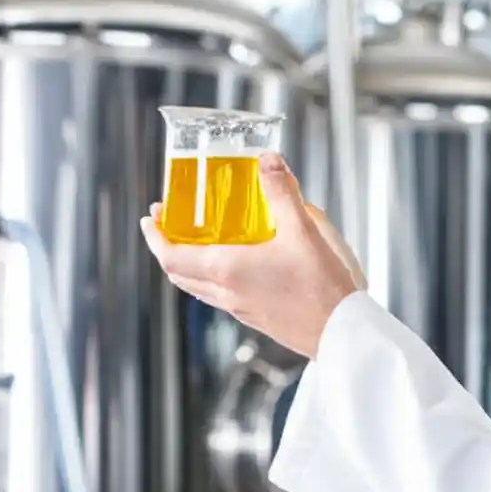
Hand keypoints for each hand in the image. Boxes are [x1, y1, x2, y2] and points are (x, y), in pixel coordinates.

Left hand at [140, 152, 364, 358]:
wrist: (340, 331)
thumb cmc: (321, 286)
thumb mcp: (303, 230)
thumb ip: (281, 192)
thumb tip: (267, 160)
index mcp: (227, 269)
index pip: (171, 256)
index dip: (155, 237)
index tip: (150, 219)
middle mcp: (226, 292)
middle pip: (178, 272)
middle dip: (166, 247)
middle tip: (169, 224)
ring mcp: (238, 308)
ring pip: (197, 286)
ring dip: (187, 264)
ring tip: (196, 241)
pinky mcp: (254, 317)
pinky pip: (218, 296)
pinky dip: (210, 277)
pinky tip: (233, 263)